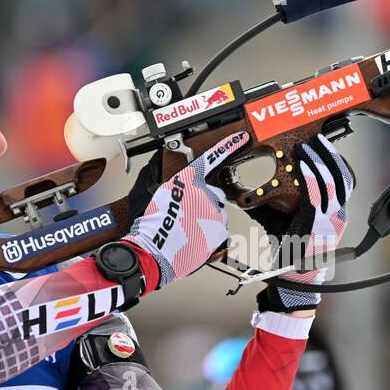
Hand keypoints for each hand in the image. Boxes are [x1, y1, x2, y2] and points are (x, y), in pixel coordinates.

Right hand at [123, 132, 248, 287]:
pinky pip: (219, 229)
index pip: (211, 157)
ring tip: (187, 229)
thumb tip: (166, 169)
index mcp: (188, 179)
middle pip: (213, 192)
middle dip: (203, 201)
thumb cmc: (150, 224)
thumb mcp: (148, 190)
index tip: (241, 139)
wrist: (154, 250)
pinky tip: (194, 238)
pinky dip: (210, 234)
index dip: (227, 145)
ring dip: (206, 218)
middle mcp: (205, 192)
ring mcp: (215, 211)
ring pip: (216, 212)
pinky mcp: (220, 230)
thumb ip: (164, 178)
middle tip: (186, 214)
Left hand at [250, 133, 355, 312]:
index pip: (345, 181)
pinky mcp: (317, 225)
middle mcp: (339, 216)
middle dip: (328, 155)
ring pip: (332, 183)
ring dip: (318, 161)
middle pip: (342, 177)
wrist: (292, 278)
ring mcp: (330, 221)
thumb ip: (287, 204)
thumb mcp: (293, 223)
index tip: (324, 145)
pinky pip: (317, 196)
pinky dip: (310, 178)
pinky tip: (301, 165)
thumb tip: (264, 188)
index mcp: (337, 214)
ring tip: (306, 147)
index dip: (336, 160)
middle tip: (316, 140)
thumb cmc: (292, 251)